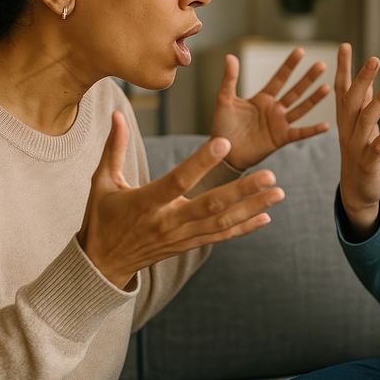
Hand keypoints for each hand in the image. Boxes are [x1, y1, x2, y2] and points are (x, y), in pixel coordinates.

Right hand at [78, 112, 284, 288]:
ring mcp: (180, 237)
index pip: (178, 180)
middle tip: (270, 175)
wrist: (101, 265)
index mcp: (146, 203)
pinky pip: (220, 237)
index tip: (223, 144)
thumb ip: (113, 148)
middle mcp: (167, 222)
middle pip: (210, 206)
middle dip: (242, 191)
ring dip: (252, 208)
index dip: (200, 162)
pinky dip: (244, 228)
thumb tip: (116, 113)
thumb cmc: (102, 218)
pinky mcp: (187, 246)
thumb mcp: (102, 182)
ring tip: (278, 193)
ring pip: (221, 223)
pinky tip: (266, 217)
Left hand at [210, 48, 329, 170]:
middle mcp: (274, 109)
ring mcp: (280, 124)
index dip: (289, 65)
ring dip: (314, 99)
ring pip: (301, 108)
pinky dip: (313, 130)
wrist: (224, 152)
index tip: (300, 50)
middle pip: (295, 90)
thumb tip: (230, 56)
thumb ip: (229, 79)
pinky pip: (300, 133)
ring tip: (328, 87)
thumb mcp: (224, 100)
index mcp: (262, 98)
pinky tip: (326, 125)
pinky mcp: (281, 139)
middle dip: (308, 78)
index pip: (280, 78)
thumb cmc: (223, 127)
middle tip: (322, 65)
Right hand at [334, 43, 379, 239]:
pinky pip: (379, 146)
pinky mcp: (367, 162)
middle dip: (362, 79)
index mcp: (344, 120)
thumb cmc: (359, 154)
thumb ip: (361, 105)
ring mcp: (356, 146)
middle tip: (374, 59)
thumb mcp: (358, 127)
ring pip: (366, 120)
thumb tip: (364, 81)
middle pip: (352, 100)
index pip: (341, 90)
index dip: (343, 68)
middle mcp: (347, 130)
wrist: (355, 193)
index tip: (344, 45)